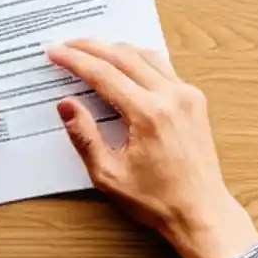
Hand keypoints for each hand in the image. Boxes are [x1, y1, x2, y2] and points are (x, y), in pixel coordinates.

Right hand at [47, 40, 257, 257]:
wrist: (201, 212)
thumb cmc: (157, 200)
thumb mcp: (109, 175)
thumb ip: (84, 136)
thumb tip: (65, 105)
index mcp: (149, 115)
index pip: (104, 74)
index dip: (75, 61)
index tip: (55, 53)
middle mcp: (172, 97)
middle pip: (124, 56)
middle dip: (91, 47)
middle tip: (67, 45)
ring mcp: (187, 95)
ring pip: (146, 55)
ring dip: (116, 49)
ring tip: (91, 49)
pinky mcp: (194, 100)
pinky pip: (163, 66)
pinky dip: (138, 58)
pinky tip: (124, 61)